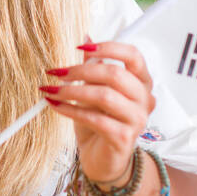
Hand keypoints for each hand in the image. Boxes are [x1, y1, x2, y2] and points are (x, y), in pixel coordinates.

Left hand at [41, 40, 155, 187]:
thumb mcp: (94, 89)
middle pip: (115, 74)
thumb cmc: (100, 122)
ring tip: (52, 90)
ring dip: (72, 90)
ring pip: (104, 96)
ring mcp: (137, 120)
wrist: (102, 160)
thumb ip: (94, 65)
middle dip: (80, 70)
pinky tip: (56, 106)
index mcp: (141, 82)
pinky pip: (94, 118)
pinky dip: (70, 110)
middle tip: (57, 72)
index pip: (133, 55)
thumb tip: (86, 36)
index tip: (81, 47)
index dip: (108, 47)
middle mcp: (144, 99)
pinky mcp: (124, 138)